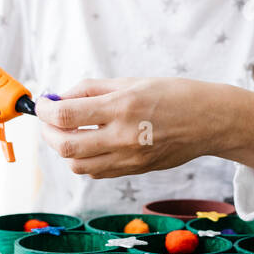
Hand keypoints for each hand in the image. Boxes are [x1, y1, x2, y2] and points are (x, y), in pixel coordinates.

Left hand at [34, 77, 253, 177]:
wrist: (210, 121)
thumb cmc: (174, 95)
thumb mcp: (132, 81)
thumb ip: (93, 89)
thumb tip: (60, 97)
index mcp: (122, 107)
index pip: (66, 116)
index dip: (45, 110)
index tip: (43, 103)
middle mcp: (123, 137)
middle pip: (65, 147)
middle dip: (48, 133)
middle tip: (49, 120)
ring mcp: (130, 159)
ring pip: (77, 166)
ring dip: (64, 149)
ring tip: (68, 132)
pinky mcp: (135, 171)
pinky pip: (97, 172)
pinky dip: (84, 160)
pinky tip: (90, 143)